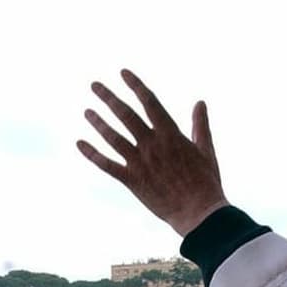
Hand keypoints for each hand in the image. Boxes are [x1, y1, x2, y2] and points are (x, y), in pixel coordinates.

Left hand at [77, 69, 227, 236]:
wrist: (199, 213)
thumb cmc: (206, 183)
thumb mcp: (206, 150)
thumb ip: (200, 125)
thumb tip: (200, 103)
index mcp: (171, 134)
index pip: (149, 101)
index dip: (135, 85)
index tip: (123, 73)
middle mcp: (152, 144)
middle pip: (125, 115)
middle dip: (108, 98)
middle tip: (94, 85)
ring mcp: (140, 162)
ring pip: (113, 137)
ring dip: (98, 122)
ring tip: (86, 111)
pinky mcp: (132, 181)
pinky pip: (107, 165)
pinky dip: (92, 154)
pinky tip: (79, 143)